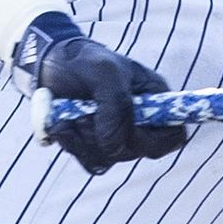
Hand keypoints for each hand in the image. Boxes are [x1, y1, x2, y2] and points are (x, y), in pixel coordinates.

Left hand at [15, 11, 186, 173]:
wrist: (49, 63)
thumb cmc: (82, 61)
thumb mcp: (103, 72)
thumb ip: (115, 107)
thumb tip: (116, 147)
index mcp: (156, 100)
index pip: (174, 136)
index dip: (154, 140)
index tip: (128, 128)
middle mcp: (141, 121)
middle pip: (138, 151)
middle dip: (106, 135)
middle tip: (85, 112)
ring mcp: (118, 135)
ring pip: (111, 159)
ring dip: (85, 139)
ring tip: (71, 113)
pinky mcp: (95, 145)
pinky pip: (91, 162)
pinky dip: (73, 145)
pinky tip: (62, 124)